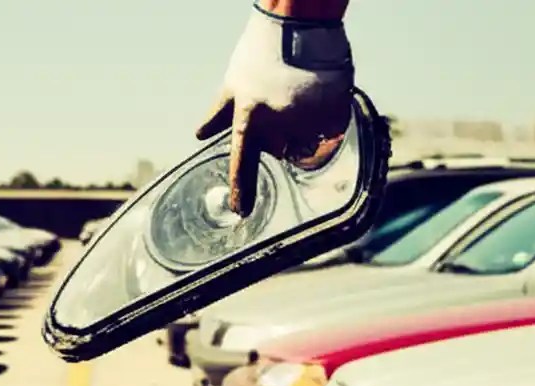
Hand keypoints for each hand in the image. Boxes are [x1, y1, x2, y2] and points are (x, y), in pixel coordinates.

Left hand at [198, 6, 353, 215]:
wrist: (299, 24)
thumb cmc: (261, 51)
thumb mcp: (233, 83)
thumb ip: (218, 113)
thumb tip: (200, 134)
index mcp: (249, 119)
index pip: (244, 163)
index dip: (242, 189)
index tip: (242, 212)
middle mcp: (278, 125)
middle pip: (280, 150)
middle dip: (280, 136)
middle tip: (281, 103)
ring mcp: (308, 120)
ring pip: (306, 142)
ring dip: (303, 127)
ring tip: (299, 96)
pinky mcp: (334, 113)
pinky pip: (329, 130)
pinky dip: (325, 118)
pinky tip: (317, 94)